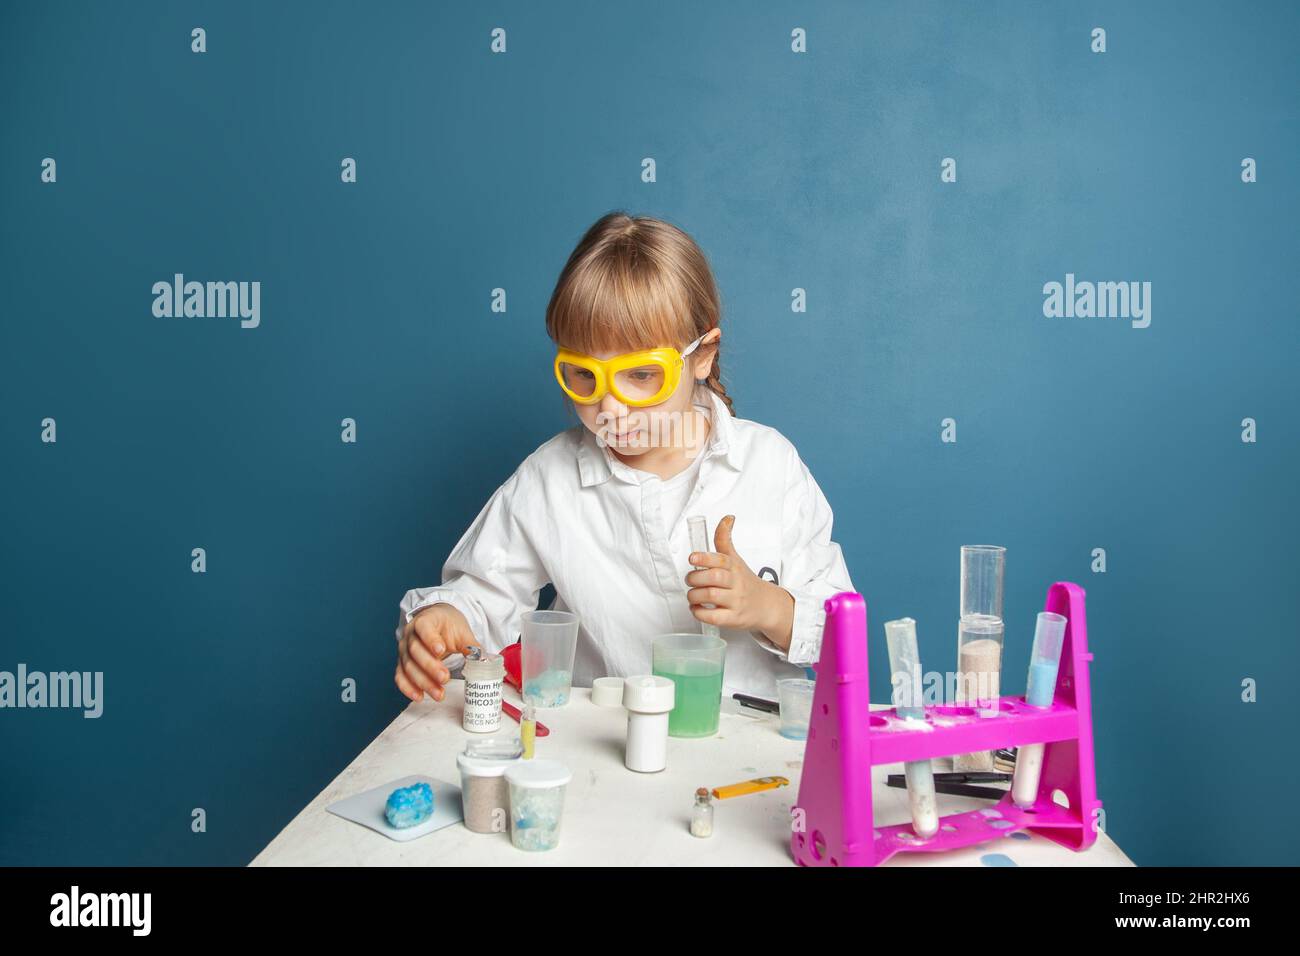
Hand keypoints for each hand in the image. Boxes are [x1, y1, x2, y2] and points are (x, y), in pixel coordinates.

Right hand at [395, 603, 480, 702]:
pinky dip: (408, 688)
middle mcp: (410, 635)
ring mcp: (404, 650)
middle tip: (445, 678)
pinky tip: (419, 697)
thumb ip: (471, 646)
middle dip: (430, 667)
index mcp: (425, 621)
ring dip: (423, 682)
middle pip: (415, 651)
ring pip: (408, 667)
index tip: (441, 651)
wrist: (438, 622)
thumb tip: (484, 661)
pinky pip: (400, 677)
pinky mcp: (402, 663)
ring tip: (439, 694)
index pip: (424, 628)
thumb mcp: (462, 631)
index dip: (431, 640)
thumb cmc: (449, 625)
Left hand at [686, 514, 794, 646]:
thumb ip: (725, 539)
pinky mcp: (733, 619)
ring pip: (710, 596)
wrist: (766, 606)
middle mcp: (736, 583)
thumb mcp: (736, 559)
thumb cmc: (746, 581)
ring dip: (694, 595)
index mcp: (734, 567)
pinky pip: (713, 617)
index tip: (692, 558)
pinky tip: (697, 608)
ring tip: (692, 595)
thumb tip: (727, 518)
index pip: (720, 559)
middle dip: (694, 578)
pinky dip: (699, 613)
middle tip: (690, 580)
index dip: (704, 557)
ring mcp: (736, 602)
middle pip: (713, 578)